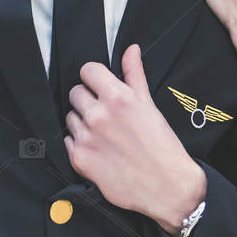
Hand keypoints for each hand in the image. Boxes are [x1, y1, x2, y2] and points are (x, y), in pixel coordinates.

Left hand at [63, 44, 206, 233]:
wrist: (168, 187)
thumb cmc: (162, 146)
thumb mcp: (149, 105)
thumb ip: (134, 75)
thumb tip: (130, 49)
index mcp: (117, 98)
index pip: (87, 70)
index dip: (94, 77)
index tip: (100, 86)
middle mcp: (98, 115)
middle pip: (75, 92)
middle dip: (88, 99)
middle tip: (105, 114)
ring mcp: (86, 138)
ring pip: (71, 117)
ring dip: (83, 122)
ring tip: (105, 135)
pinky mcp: (79, 159)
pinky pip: (68, 140)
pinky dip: (79, 143)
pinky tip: (99, 150)